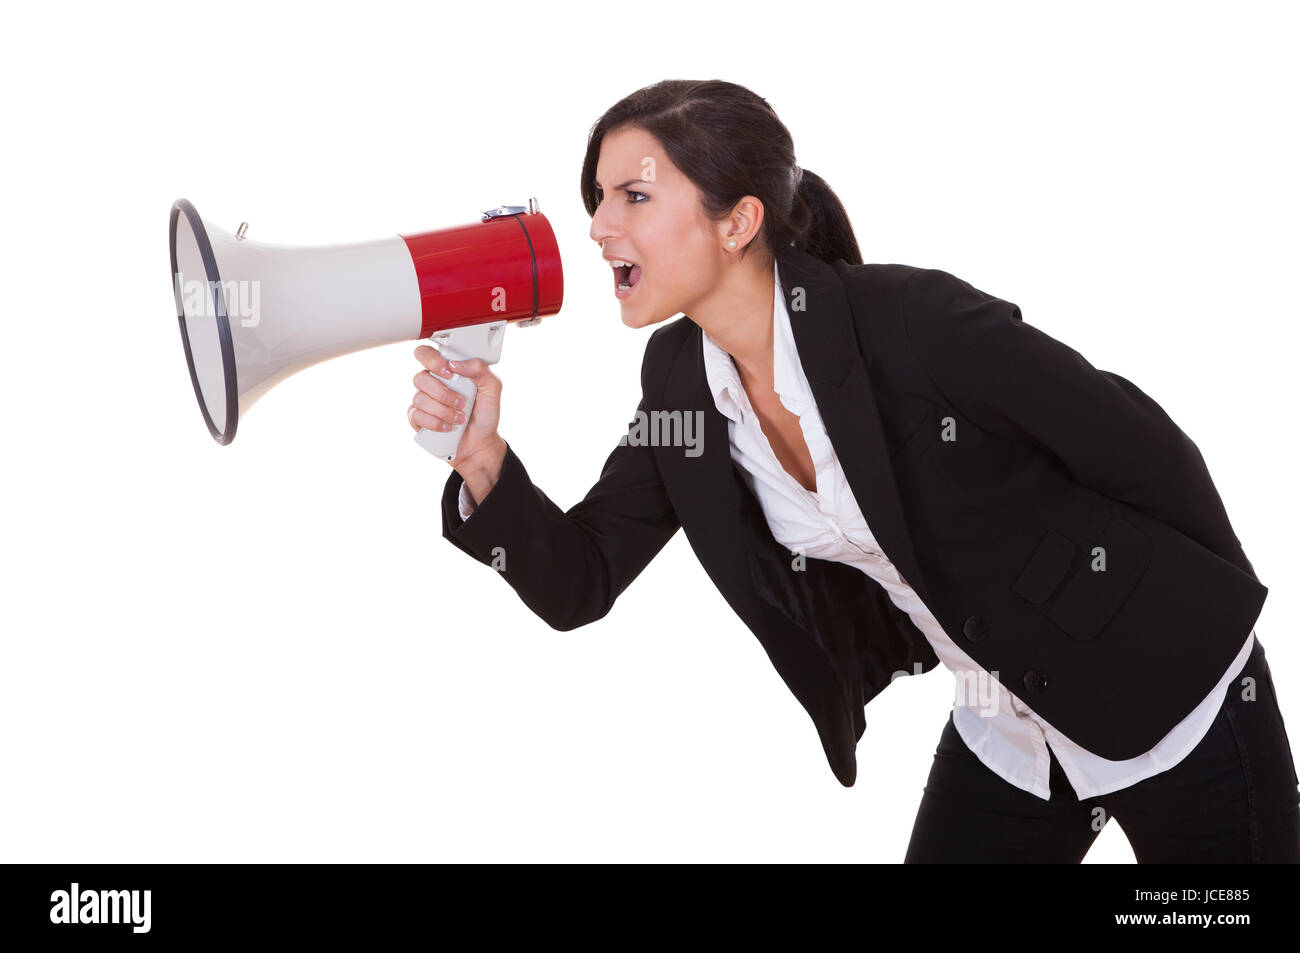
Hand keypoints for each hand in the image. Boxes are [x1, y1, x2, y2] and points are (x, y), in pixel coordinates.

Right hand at [409, 345, 504, 474]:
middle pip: (420, 377)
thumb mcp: (492, 388)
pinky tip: (449, 426)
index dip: (433, 360)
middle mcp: (432, 383)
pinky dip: (436, 423)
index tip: (449, 372)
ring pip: (420, 398)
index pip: (426, 354)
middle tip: (461, 402)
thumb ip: (480, 370)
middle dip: (443, 393)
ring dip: (444, 411)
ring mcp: (423, 401)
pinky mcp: (418, 419)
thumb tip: (456, 364)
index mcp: (447, 371)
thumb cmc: (484, 414)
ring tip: (461, 418)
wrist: (481, 442)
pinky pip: (417, 415)